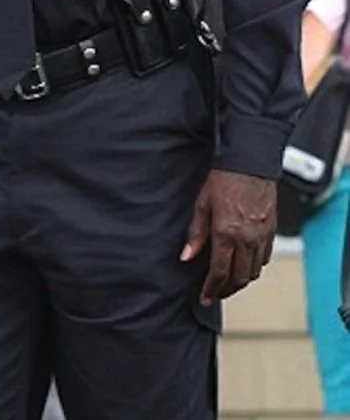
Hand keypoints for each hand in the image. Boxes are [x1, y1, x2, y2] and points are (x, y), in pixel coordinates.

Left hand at [180, 169, 275, 304]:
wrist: (250, 161)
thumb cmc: (224, 177)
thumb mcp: (202, 203)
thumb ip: (196, 233)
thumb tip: (186, 256)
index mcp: (227, 232)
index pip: (219, 272)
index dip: (211, 289)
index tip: (204, 297)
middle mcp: (247, 238)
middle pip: (239, 278)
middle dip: (226, 290)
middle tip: (215, 294)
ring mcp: (262, 235)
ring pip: (254, 271)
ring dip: (241, 280)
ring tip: (228, 282)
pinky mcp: (272, 229)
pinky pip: (265, 257)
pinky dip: (255, 266)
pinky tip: (245, 263)